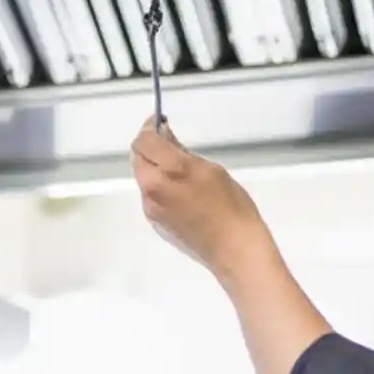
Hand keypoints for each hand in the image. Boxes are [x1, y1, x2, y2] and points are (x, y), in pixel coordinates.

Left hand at [130, 116, 273, 277]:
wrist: (235, 250)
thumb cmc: (232, 206)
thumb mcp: (211, 170)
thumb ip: (182, 152)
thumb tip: (165, 138)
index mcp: (168, 171)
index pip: (144, 140)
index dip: (150, 127)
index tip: (162, 123)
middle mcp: (151, 189)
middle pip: (138, 158)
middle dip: (150, 147)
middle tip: (171, 144)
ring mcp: (150, 208)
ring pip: (143, 177)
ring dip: (153, 167)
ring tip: (180, 171)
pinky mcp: (155, 224)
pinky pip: (150, 196)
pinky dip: (159, 186)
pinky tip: (181, 193)